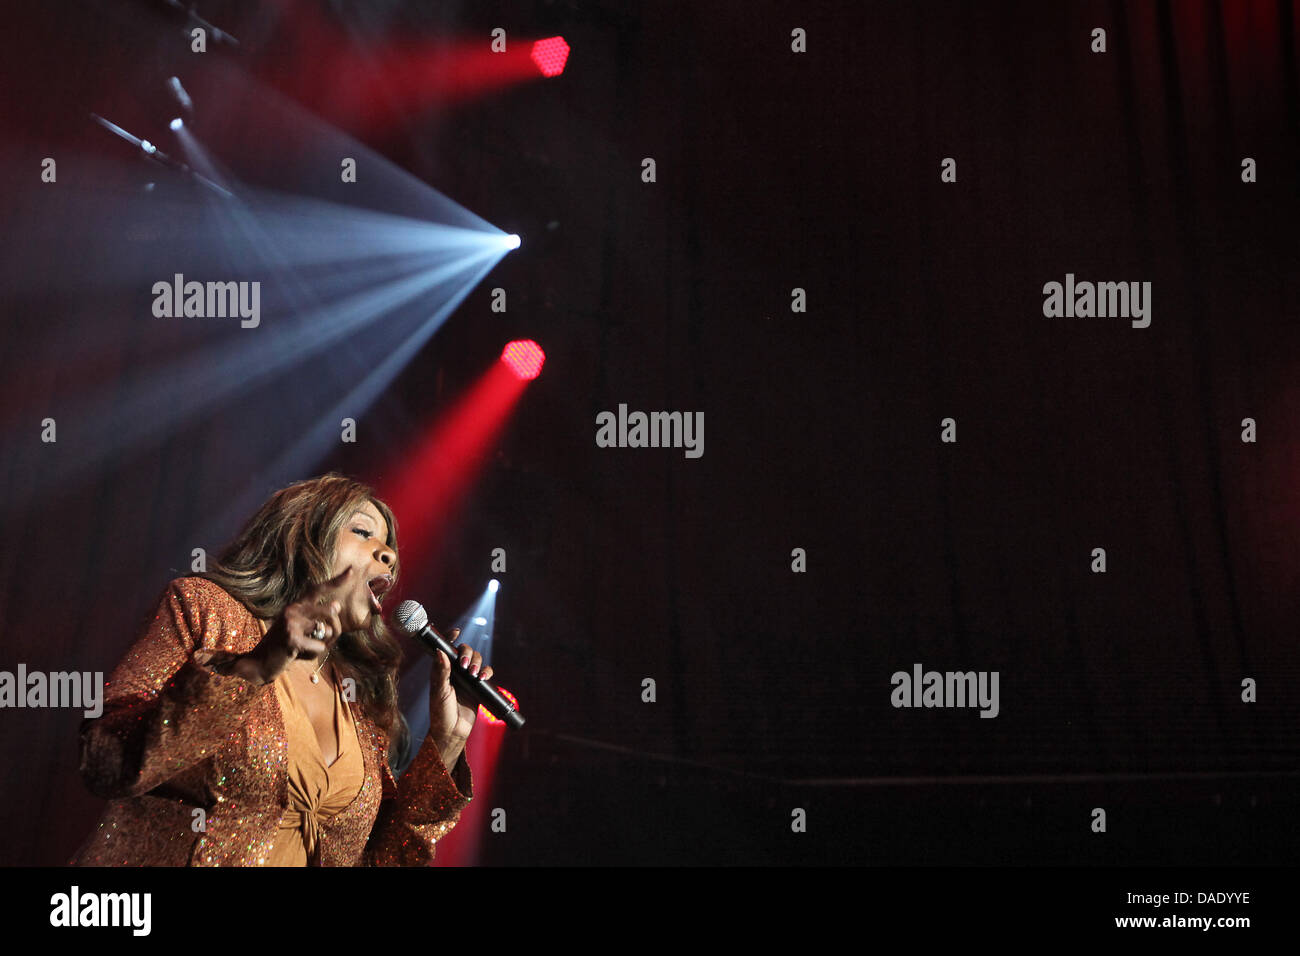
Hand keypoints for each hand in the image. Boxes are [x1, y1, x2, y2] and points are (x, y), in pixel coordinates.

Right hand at [238, 567, 354, 683]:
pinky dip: (312, 655)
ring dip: (321, 645)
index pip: (318, 590)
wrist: (258, 664)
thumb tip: (337, 606)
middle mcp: (292, 610)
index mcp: (294, 605)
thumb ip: (318, 619)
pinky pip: (319, 648)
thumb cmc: (284, 647)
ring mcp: (291, 623)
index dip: (336, 581)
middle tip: (322, 641)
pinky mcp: (293, 639)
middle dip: (335, 629)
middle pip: (330, 612)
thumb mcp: (300, 630)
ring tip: (303, 649)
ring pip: (327, 632)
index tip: (352, 570)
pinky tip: (296, 655)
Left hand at [428, 627, 493, 762]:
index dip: (451, 638)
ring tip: (474, 675)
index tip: (456, 631)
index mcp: (442, 670)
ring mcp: (467, 679)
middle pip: (465, 651)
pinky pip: (486, 673)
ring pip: (478, 660)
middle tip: (466, 664)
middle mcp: (455, 672)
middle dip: (468, 653)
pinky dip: (487, 672)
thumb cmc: (440, 713)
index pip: (446, 649)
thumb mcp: (439, 692)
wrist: (453, 733)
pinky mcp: (478, 687)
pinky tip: (483, 678)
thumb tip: (441, 651)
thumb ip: (441, 672)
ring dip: (479, 662)